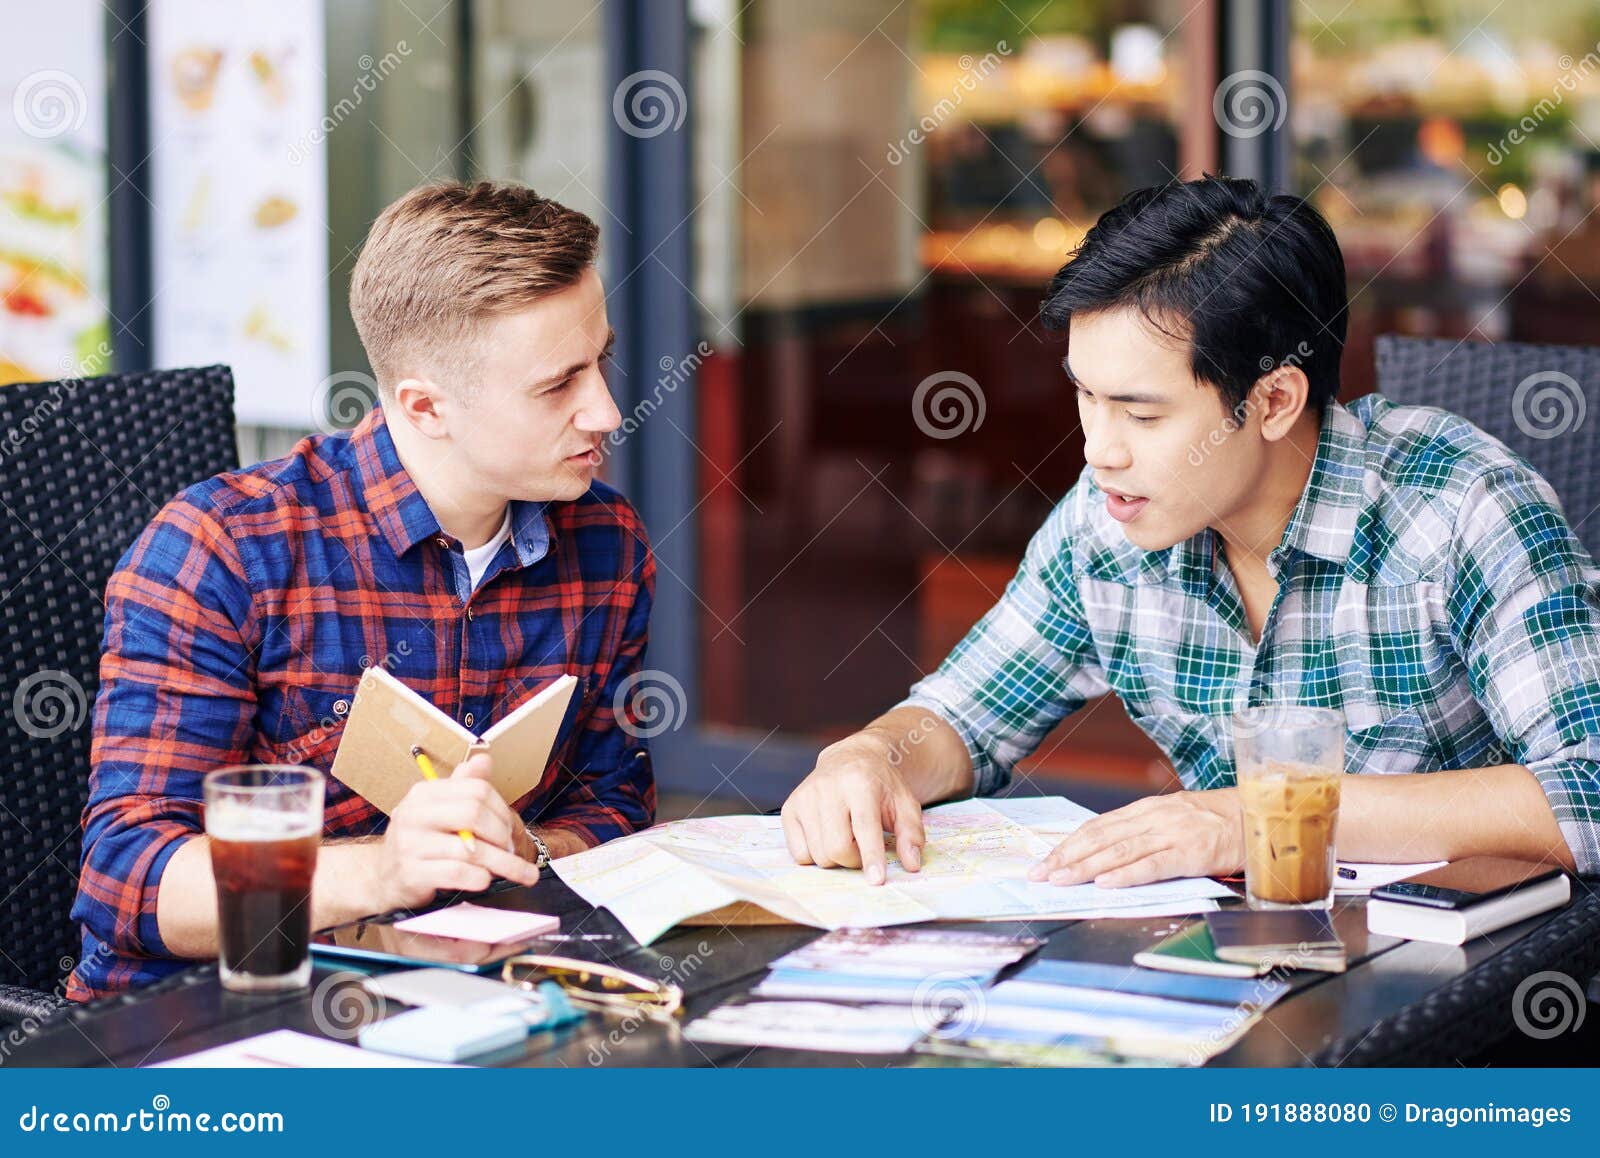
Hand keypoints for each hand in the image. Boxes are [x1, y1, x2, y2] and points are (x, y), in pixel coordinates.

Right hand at [372, 753, 540, 910]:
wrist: (384, 878)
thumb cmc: (422, 841)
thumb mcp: (440, 810)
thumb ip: (464, 786)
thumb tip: (484, 759)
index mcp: (424, 793)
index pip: (476, 790)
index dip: (501, 810)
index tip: (510, 828)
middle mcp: (413, 814)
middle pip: (474, 814)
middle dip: (502, 834)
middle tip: (511, 849)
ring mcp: (409, 845)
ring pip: (470, 850)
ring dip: (502, 862)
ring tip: (517, 871)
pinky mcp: (411, 874)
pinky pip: (456, 873)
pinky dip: (479, 877)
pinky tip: (486, 879)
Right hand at [780, 730, 926, 884]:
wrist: (851, 758)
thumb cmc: (880, 786)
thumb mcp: (905, 804)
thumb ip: (911, 834)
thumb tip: (911, 864)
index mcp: (859, 782)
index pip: (864, 828)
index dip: (871, 856)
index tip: (877, 879)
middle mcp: (827, 787)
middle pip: (837, 848)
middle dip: (854, 860)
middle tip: (863, 849)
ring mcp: (804, 797)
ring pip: (818, 854)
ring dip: (836, 858)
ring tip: (846, 839)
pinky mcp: (790, 808)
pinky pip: (799, 854)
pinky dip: (816, 855)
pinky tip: (827, 838)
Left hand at [1027, 789, 1241, 887]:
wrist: (1259, 813)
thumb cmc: (1216, 821)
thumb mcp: (1173, 819)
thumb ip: (1143, 832)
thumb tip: (1106, 853)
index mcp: (1146, 809)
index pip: (1096, 827)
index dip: (1067, 844)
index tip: (1044, 860)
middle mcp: (1153, 818)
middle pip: (1100, 838)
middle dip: (1066, 857)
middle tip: (1040, 874)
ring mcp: (1172, 833)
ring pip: (1119, 851)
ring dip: (1085, 867)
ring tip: (1061, 880)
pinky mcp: (1191, 852)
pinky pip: (1153, 865)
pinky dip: (1127, 874)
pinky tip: (1105, 883)